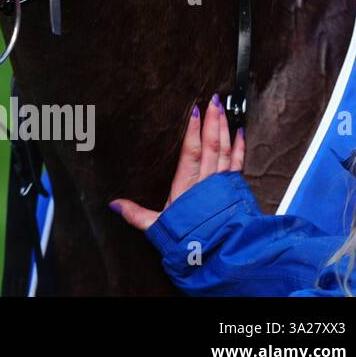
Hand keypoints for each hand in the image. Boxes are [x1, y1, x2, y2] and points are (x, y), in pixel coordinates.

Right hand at [109, 96, 244, 231]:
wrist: (221, 256)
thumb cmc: (191, 242)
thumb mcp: (158, 228)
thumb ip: (137, 215)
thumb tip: (115, 204)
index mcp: (188, 186)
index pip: (192, 152)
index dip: (193, 130)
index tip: (194, 110)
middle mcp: (208, 181)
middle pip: (212, 145)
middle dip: (212, 121)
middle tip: (213, 100)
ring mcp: (224, 184)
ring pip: (226, 150)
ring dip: (225, 129)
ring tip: (223, 110)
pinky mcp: (235, 190)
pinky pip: (238, 163)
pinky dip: (240, 147)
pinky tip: (240, 133)